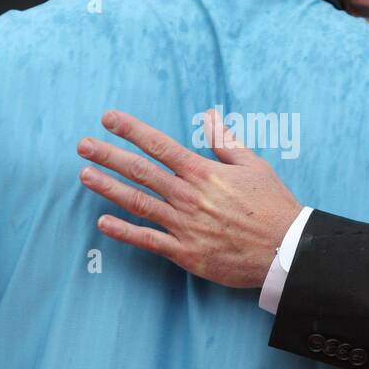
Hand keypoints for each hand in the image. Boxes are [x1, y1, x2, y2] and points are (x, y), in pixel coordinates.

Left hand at [77, 108, 301, 288]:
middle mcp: (189, 196)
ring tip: (84, 174)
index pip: (160, 145)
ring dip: (108, 187)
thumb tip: (209, 115)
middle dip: (109, 155)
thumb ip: (226, 141)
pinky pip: (148, 240)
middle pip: (141, 171)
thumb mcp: (254, 165)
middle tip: (83, 144)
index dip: (132, 130)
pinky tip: (103, 222)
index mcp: (204, 172)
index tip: (109, 118)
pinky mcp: (186, 252)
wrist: (286, 250)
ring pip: (139, 202)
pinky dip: (124, 232)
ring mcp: (185, 225)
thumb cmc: (272, 206)